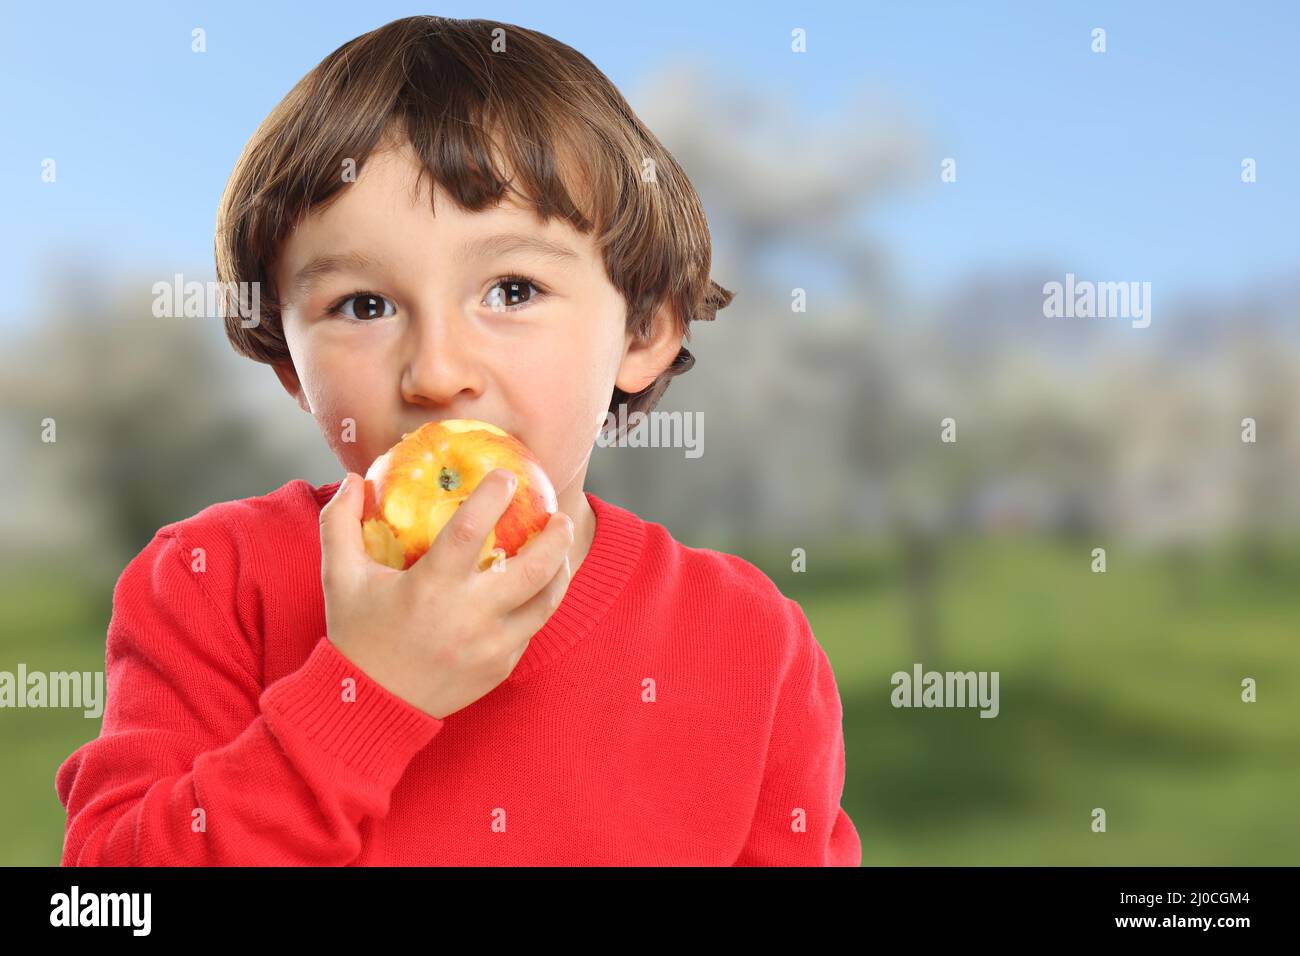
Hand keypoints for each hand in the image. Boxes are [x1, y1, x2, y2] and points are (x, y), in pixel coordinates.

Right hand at [319, 467, 573, 718]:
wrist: (369, 708)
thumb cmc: (356, 635)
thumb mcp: (340, 577)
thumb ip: (340, 522)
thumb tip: (355, 480)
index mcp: (430, 588)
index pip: (470, 530)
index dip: (493, 497)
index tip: (508, 476)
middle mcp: (468, 617)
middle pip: (532, 569)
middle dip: (557, 537)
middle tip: (561, 515)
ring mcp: (490, 646)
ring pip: (546, 602)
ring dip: (561, 570)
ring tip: (560, 548)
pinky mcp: (500, 667)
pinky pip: (530, 629)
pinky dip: (538, 603)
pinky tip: (537, 586)